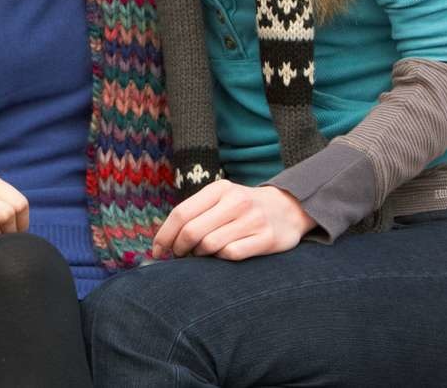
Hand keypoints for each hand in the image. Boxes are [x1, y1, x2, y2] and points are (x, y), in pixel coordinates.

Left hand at [153, 179, 314, 260]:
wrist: (288, 208)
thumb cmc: (243, 208)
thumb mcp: (221, 199)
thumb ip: (195, 213)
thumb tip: (164, 240)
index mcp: (219, 189)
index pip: (181, 213)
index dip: (165, 234)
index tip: (158, 250)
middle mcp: (236, 201)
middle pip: (192, 231)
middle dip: (180, 248)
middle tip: (180, 255)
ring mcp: (253, 220)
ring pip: (210, 245)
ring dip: (201, 255)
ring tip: (203, 254)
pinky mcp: (267, 238)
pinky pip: (232, 253)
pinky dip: (221, 258)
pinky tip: (222, 255)